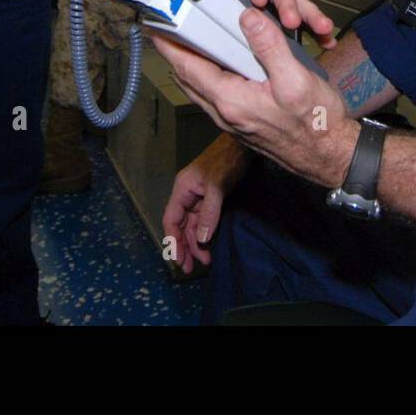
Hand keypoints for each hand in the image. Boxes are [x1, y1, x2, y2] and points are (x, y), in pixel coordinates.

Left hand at [152, 9, 359, 186]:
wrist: (330, 156)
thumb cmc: (316, 124)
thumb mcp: (296, 80)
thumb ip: (269, 47)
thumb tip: (247, 18)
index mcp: (231, 101)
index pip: (188, 68)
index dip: (170, 45)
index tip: (157, 25)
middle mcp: (225, 113)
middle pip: (187, 78)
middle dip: (176, 52)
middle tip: (170, 27)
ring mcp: (232, 120)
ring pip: (199, 88)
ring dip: (191, 65)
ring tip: (191, 40)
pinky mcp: (242, 122)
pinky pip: (215, 95)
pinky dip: (208, 76)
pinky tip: (221, 63)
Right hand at [161, 133, 250, 272]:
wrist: (244, 146)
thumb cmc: (228, 161)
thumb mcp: (218, 187)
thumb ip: (209, 213)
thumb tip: (201, 239)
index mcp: (182, 189)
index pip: (171, 220)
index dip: (173, 241)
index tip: (180, 260)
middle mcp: (187, 194)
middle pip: (180, 226)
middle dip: (185, 247)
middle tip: (190, 269)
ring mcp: (198, 196)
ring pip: (192, 225)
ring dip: (196, 243)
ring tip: (205, 262)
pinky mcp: (210, 197)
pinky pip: (203, 219)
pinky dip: (204, 233)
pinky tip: (209, 246)